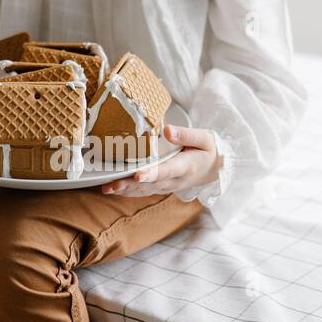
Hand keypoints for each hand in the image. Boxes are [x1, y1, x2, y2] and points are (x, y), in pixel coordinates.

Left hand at [100, 125, 221, 196]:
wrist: (214, 169)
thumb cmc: (208, 150)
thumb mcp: (204, 138)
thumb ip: (186, 134)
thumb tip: (167, 129)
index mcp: (185, 167)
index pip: (167, 171)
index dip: (151, 173)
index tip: (137, 174)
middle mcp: (174, 180)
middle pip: (150, 184)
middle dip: (130, 185)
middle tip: (112, 184)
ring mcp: (166, 186)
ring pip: (144, 190)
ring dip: (125, 190)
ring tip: (106, 189)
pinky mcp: (160, 187)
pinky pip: (143, 191)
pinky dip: (127, 191)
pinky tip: (112, 189)